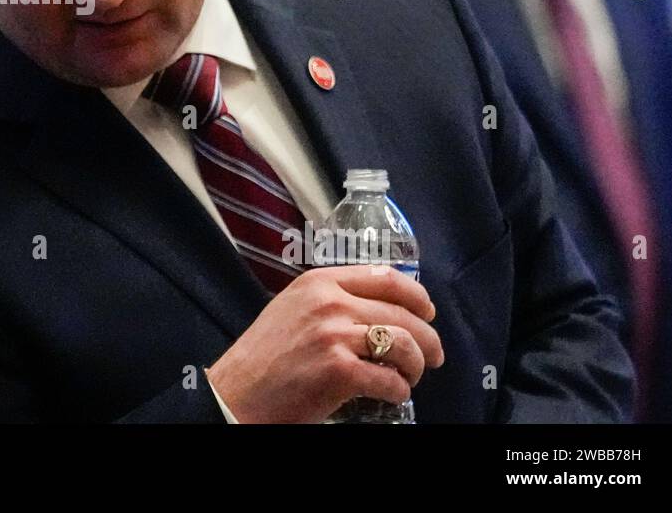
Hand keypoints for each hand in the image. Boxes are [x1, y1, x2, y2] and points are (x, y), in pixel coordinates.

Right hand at [206, 265, 444, 422]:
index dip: (416, 296)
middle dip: (427, 338)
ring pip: (403, 343)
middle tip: (434, 355)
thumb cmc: (264, 355)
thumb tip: (380, 306)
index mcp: (319, 282)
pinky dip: (399, 390)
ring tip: (411, 376)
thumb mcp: (293, 308)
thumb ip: (330, 299)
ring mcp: (335, 335)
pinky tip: (392, 394)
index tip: (426, 312)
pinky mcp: (339, 370)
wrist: (238, 393)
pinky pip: (389, 379)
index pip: (385, 277)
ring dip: (417, 364)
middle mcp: (329, 302)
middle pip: (402, 313)